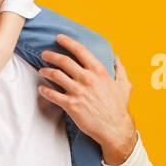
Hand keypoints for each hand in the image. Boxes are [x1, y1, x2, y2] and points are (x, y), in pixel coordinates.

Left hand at [36, 34, 137, 164]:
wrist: (114, 128)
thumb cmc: (119, 107)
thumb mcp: (124, 85)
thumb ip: (120, 68)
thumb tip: (116, 57)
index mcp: (98, 71)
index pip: (80, 50)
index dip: (67, 42)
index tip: (59, 38)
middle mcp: (87, 78)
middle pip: (63, 61)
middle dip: (51, 55)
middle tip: (44, 54)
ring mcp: (77, 91)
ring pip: (55, 75)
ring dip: (46, 71)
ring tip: (42, 70)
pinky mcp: (71, 105)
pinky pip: (52, 95)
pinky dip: (44, 90)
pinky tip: (41, 88)